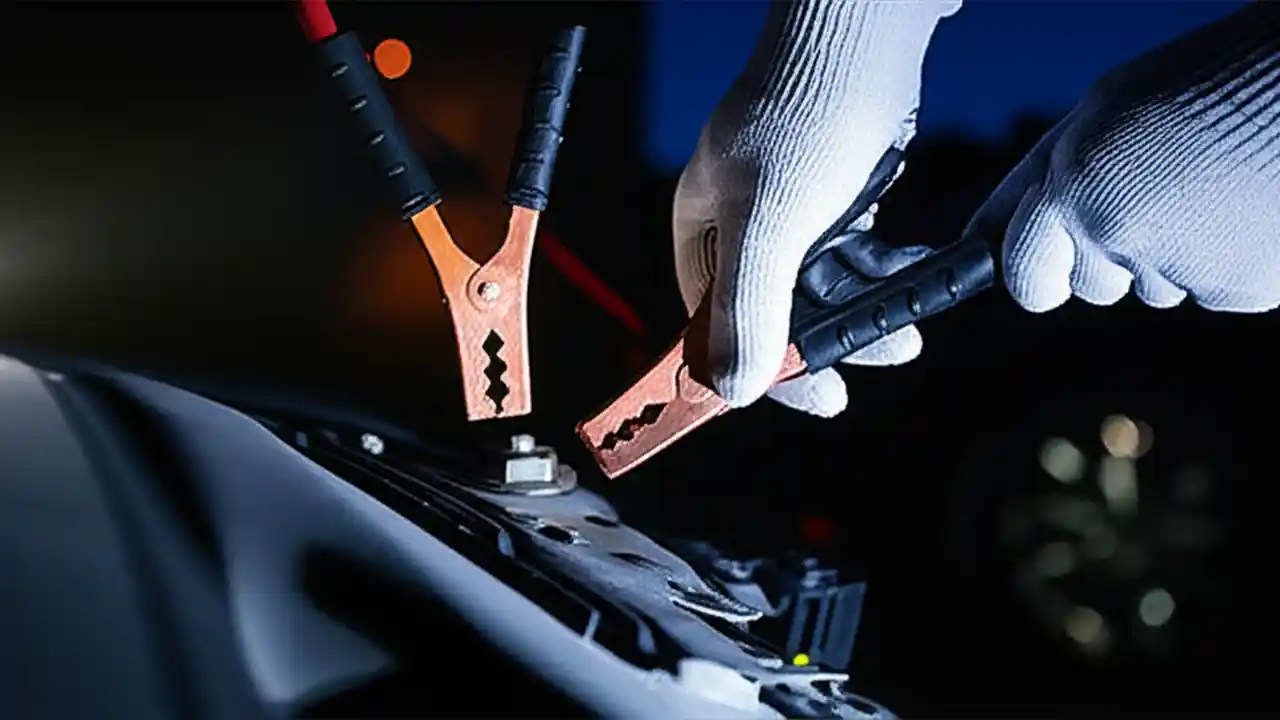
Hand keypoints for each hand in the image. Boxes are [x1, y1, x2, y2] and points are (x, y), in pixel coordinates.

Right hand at [673, 0, 958, 416]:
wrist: (866, 33)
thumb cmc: (808, 110)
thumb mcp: (770, 220)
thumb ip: (749, 305)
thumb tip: (733, 388)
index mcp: (703, 232)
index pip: (713, 326)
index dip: (755, 369)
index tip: (807, 399)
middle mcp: (740, 226)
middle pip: (773, 313)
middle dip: (824, 343)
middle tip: (870, 366)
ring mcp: (790, 212)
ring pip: (821, 291)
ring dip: (865, 314)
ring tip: (906, 331)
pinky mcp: (834, 197)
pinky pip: (854, 258)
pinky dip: (881, 276)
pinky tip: (911, 278)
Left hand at [967, 4, 1279, 312]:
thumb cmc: (1202, 85)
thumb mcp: (1101, 114)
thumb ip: (1037, 183)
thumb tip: (975, 242)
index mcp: (1077, 185)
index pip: (1025, 275)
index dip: (1037, 273)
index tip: (1045, 275)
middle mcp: (1121, 234)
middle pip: (1090, 286)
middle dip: (1111, 253)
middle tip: (1160, 191)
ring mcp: (1183, 268)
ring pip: (1151, 287)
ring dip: (1171, 252)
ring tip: (1212, 188)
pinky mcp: (1240, 291)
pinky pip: (1207, 289)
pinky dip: (1221, 260)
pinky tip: (1244, 208)